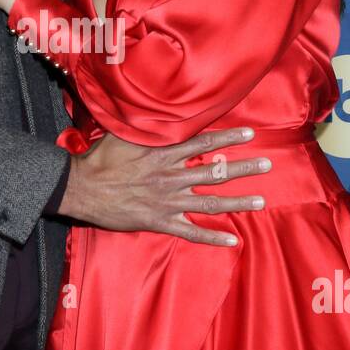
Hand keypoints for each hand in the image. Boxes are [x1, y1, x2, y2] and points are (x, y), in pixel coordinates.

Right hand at [58, 127, 272, 245]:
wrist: (82, 188)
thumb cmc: (100, 159)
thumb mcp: (124, 134)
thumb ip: (146, 125)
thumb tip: (159, 109)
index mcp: (165, 154)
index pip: (204, 143)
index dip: (229, 137)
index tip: (251, 132)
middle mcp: (172, 177)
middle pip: (216, 172)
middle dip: (244, 167)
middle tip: (267, 164)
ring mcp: (169, 201)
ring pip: (211, 202)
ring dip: (238, 201)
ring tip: (261, 200)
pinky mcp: (160, 222)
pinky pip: (191, 232)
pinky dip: (212, 237)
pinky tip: (232, 241)